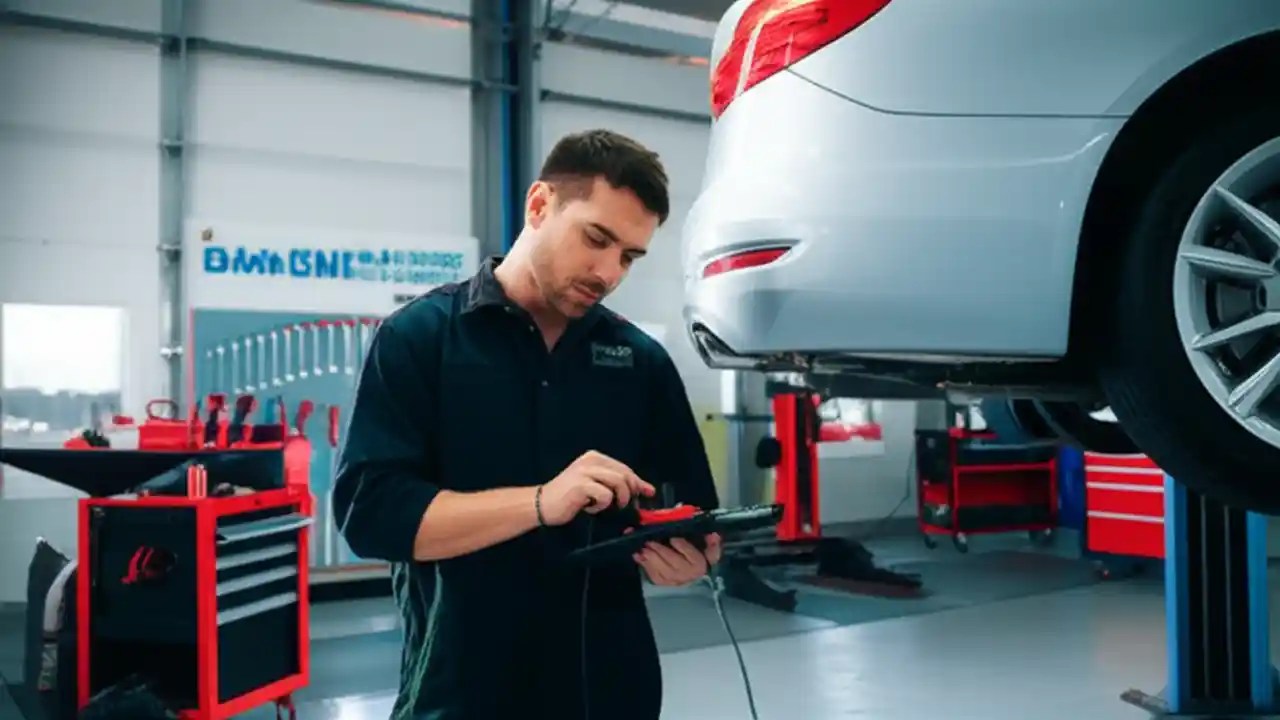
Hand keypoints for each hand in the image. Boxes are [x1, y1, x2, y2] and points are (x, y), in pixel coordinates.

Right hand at [538, 450, 655, 525]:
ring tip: (605, 507)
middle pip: (625, 474)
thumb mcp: (595, 486)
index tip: (648, 493)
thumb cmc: (569, 497)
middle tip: (624, 506)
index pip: (625, 468)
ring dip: (618, 499)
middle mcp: (591, 460)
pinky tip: (590, 508)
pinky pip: (605, 495)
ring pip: (619, 482)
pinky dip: (602, 506)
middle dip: (630, 492)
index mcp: (595, 457)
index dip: (638, 482)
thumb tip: (646, 489)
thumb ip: (616, 485)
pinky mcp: (581, 485)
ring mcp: (585, 471)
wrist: (542, 505)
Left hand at [634, 533, 721, 585]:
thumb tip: (713, 535)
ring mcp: (674, 581)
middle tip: (651, 542)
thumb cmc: (700, 557)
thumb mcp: (710, 550)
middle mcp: (687, 575)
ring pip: (662, 571)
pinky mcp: (663, 583)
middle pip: (674, 564)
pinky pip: (653, 576)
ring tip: (644, 548)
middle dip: (661, 552)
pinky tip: (638, 555)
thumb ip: (712, 543)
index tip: (674, 538)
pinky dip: (644, 565)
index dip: (682, 547)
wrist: (693, 574)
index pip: (692, 556)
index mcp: (699, 564)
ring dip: (651, 560)